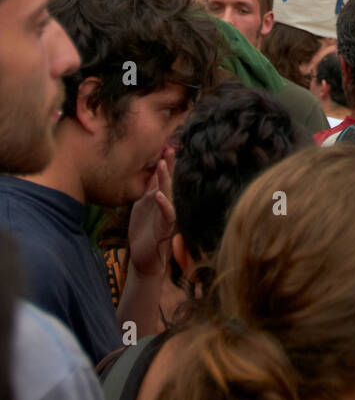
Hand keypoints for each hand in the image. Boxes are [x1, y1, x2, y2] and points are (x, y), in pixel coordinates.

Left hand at [128, 152, 175, 279]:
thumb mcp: (141, 204)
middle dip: (168, 163)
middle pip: (167, 179)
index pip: (162, 175)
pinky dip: (164, 204)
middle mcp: (165, 202)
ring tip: (162, 163)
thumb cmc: (143, 231)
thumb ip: (146, 188)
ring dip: (165, 178)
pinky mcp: (165, 228)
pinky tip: (158, 195)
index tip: (163, 142)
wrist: (144, 257)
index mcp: (158, 196)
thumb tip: (146, 169)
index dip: (164, 160)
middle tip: (168, 146)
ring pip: (168, 193)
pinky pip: (167, 214)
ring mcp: (166, 214)